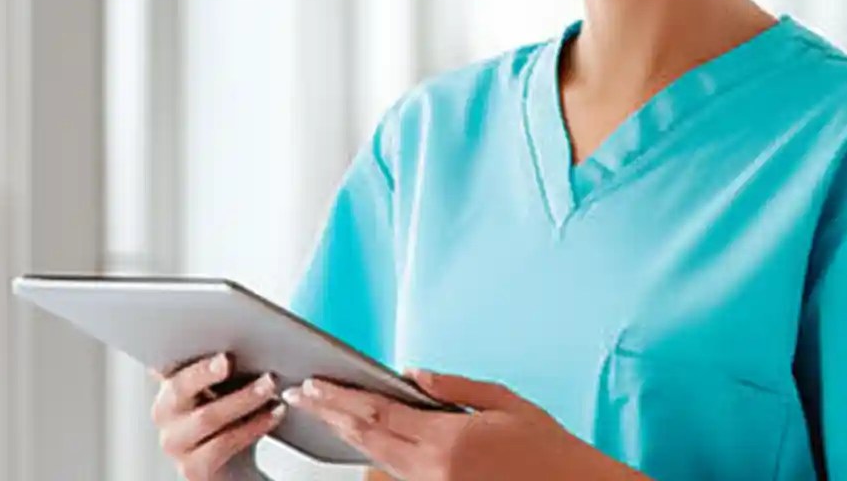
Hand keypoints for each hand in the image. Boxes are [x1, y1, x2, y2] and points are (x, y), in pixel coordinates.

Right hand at [149, 353, 285, 480]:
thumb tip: (249, 335)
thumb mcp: (232, 387)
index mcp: (171, 385)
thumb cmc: (237, 417)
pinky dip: (253, 426)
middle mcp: (165, 413)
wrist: (238, 469)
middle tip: (230, 360)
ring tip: (270, 385)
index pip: (167, 363)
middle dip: (205, 372)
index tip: (205, 343)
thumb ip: (229, 364)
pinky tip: (275, 413)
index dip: (182, 353)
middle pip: (179, 388)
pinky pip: (222, 444)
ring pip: (206, 417)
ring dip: (242, 398)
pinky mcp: (193, 469)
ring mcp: (175, 443)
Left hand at [283, 368, 646, 480]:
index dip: (341, 398)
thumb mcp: (506, 402)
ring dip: (346, 434)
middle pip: (367, 439)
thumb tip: (411, 375)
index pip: (380, 413)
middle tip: (300, 395)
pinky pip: (396, 473)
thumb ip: (455, 387)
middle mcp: (434, 468)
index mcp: (450, 438)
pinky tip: (359, 438)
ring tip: (321, 412)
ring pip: (376, 459)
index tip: (313, 384)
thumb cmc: (546, 447)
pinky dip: (373, 454)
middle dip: (331, 414)